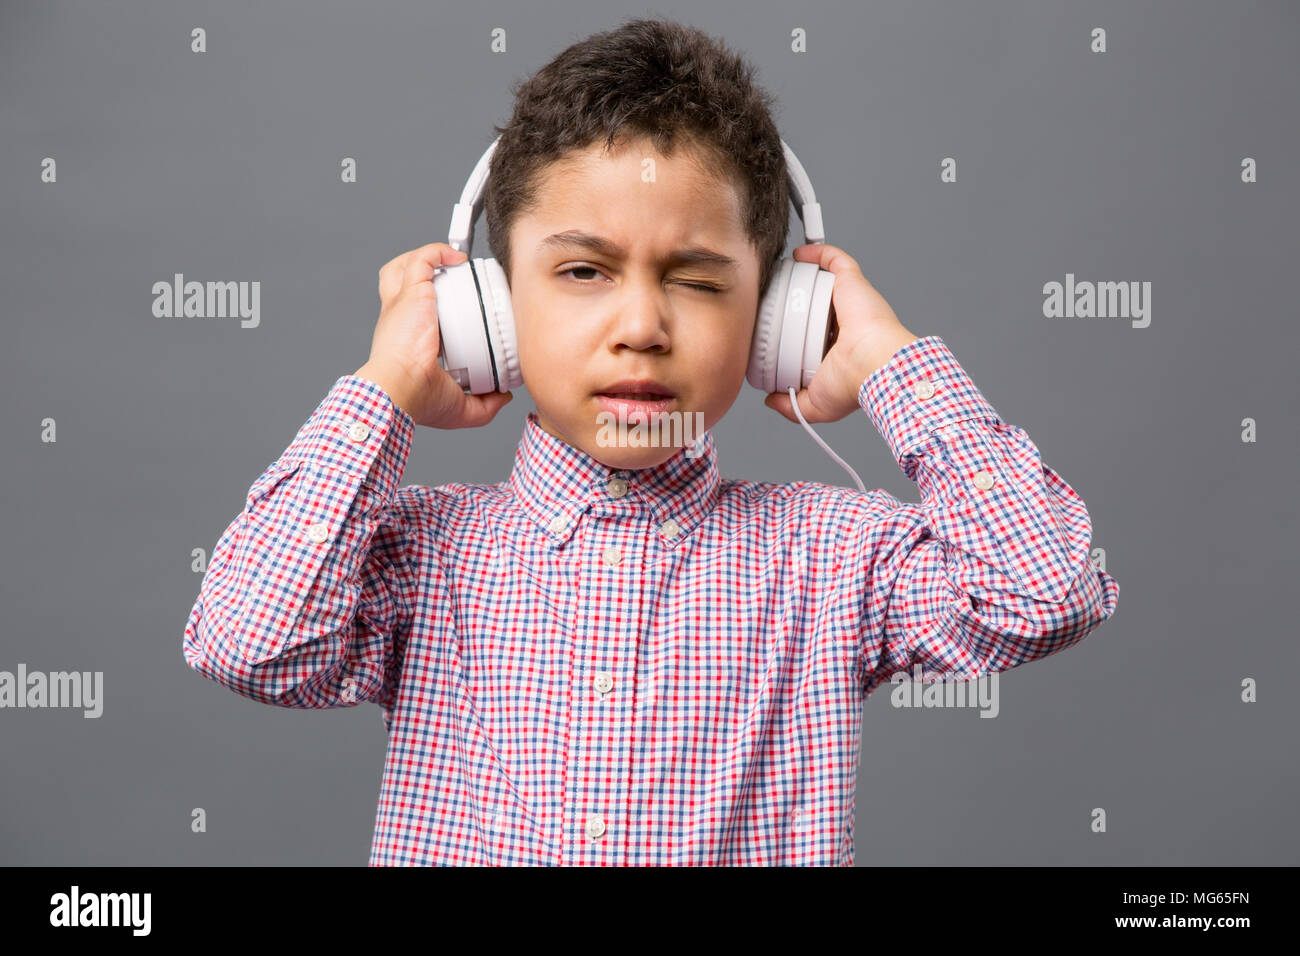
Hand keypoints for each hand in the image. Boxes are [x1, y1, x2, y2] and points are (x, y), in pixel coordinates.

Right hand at [358, 242, 513, 428]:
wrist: (402, 390)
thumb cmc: (417, 400)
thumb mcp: (461, 408)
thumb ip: (485, 404)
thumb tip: (504, 395)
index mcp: (406, 343)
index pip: (412, 316)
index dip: (432, 308)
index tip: (458, 310)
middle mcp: (400, 320)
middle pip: (399, 285)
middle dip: (421, 275)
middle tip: (449, 278)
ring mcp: (403, 304)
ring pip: (403, 266)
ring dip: (426, 258)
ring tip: (452, 261)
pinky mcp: (411, 293)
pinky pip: (422, 260)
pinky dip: (438, 251)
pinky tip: (458, 257)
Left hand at [763, 243, 919, 423]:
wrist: (874, 365)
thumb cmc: (854, 383)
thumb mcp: (815, 404)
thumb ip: (792, 405)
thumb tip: (771, 399)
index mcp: (839, 349)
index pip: (814, 335)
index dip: (795, 331)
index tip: (775, 331)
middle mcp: (844, 323)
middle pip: (816, 305)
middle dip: (794, 301)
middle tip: (770, 300)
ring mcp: (849, 301)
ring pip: (823, 281)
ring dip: (803, 275)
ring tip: (778, 275)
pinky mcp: (852, 283)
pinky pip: (835, 260)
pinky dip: (818, 253)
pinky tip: (798, 255)